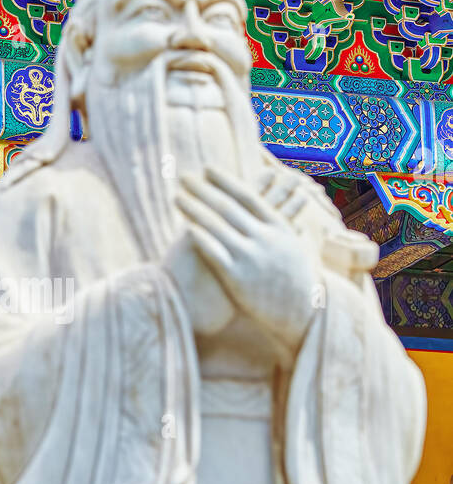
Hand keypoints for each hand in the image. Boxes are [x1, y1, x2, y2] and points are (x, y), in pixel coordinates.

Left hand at [175, 167, 318, 359]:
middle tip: (184, 176)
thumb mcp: (295, 247)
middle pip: (228, 207)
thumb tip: (280, 207)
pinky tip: (185, 227)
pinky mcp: (239, 278)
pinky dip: (201, 238)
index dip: (226, 181)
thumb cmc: (299, 281)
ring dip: (194, 209)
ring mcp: (251, 257)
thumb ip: (282, 226)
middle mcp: (265, 238)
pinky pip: (215, 254)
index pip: (248, 196)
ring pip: (218, 227)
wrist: (306, 315)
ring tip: (177, 196)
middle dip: (204, 189)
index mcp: (279, 227)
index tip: (208, 168)